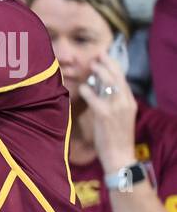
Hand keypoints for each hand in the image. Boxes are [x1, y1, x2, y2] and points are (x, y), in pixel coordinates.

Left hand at [79, 54, 137, 169]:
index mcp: (130, 102)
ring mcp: (116, 108)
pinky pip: (95, 98)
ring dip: (99, 72)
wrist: (120, 156)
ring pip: (109, 83)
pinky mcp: (105, 115)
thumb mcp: (119, 118)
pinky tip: (82, 88)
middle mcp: (125, 102)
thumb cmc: (116, 138)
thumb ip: (112, 103)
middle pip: (118, 77)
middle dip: (107, 64)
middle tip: (98, 56)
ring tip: (91, 66)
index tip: (105, 58)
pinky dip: (88, 91)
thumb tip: (99, 89)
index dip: (114, 67)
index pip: (123, 79)